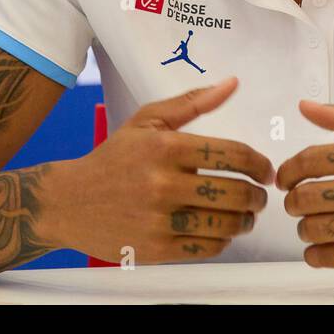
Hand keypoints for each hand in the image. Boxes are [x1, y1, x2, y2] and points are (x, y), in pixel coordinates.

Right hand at [51, 76, 273, 263]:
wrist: (68, 202)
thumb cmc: (113, 157)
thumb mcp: (148, 120)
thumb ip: (193, 102)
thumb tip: (232, 83)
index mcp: (166, 147)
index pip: (232, 155)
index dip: (259, 164)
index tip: (266, 171)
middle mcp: (163, 183)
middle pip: (235, 193)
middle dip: (257, 196)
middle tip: (259, 196)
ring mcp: (159, 220)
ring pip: (225, 225)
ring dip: (245, 221)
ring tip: (245, 216)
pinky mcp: (156, 249)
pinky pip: (207, 248)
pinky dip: (222, 241)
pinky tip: (220, 231)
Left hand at [276, 101, 333, 269]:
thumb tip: (305, 107)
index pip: (314, 159)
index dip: (288, 170)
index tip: (285, 178)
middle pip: (310, 197)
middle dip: (293, 201)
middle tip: (297, 202)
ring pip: (318, 229)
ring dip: (304, 228)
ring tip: (311, 223)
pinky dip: (316, 254)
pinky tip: (320, 246)